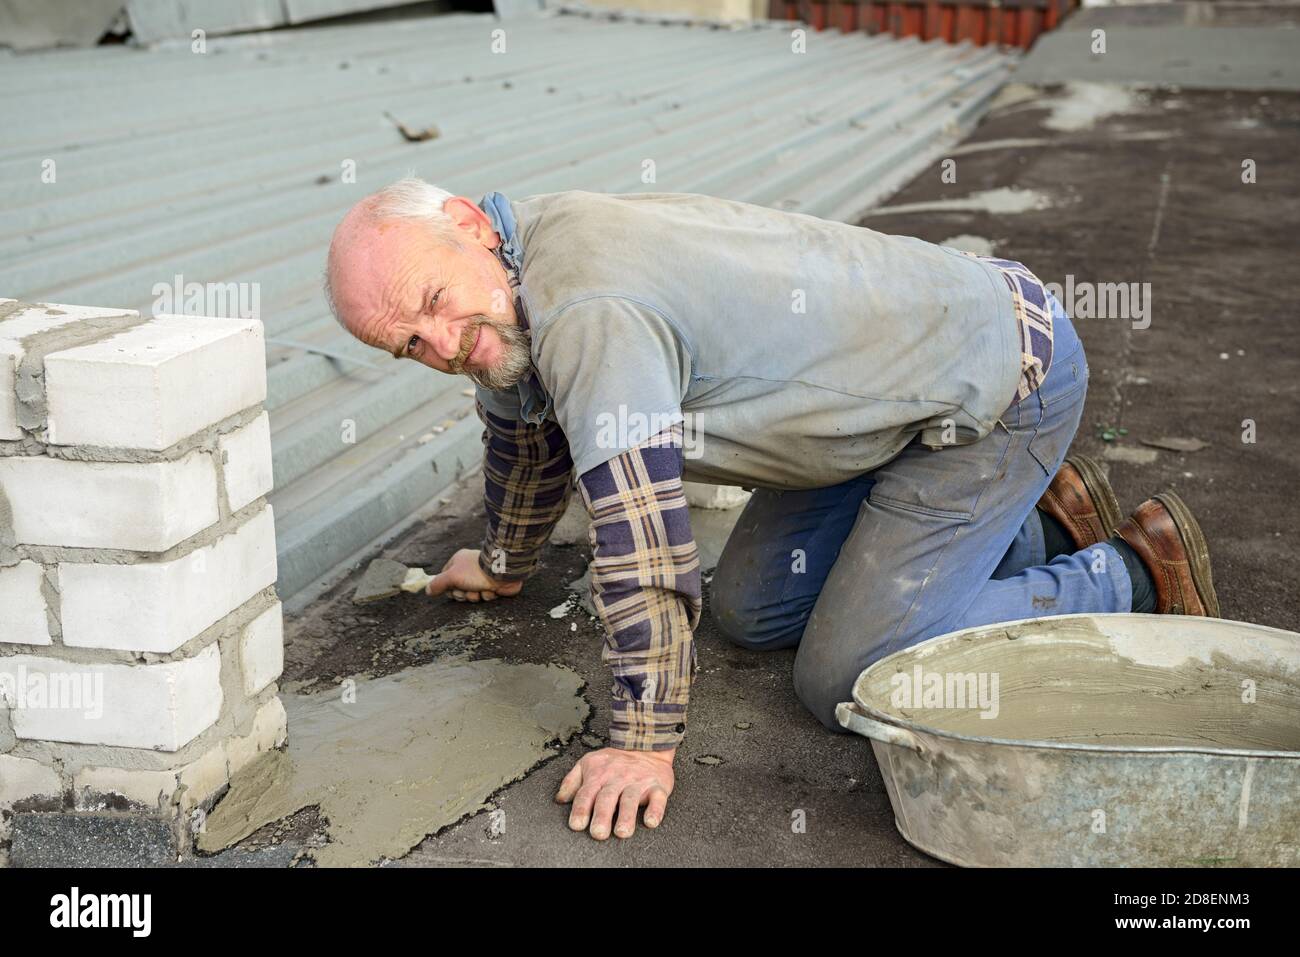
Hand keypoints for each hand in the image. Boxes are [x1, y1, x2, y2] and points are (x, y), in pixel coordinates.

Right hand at [426, 547, 522, 602]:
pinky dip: (487, 595)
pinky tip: (491, 590)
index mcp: (459, 562)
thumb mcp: (452, 576)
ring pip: (472, 594)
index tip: (452, 590)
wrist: (502, 573)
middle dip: (463, 594)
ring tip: (481, 590)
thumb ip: (438, 583)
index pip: (446, 578)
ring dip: (475, 595)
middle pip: (458, 589)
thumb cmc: (475, 572)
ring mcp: (482, 577)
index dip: (448, 587)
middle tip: (468, 591)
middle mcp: (469, 569)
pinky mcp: (493, 585)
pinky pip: (485, 596)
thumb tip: (427, 591)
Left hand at [556, 746, 674, 839]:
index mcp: (598, 775)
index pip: (586, 793)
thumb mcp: (588, 763)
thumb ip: (572, 781)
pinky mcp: (657, 786)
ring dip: (626, 816)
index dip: (581, 809)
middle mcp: (617, 779)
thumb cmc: (614, 760)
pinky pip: (658, 799)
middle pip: (607, 798)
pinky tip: (650, 822)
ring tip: (621, 832)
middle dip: (602, 816)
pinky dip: (655, 810)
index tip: (577, 825)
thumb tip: (559, 800)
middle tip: (598, 833)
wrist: (646, 744)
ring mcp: (637, 782)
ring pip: (630, 799)